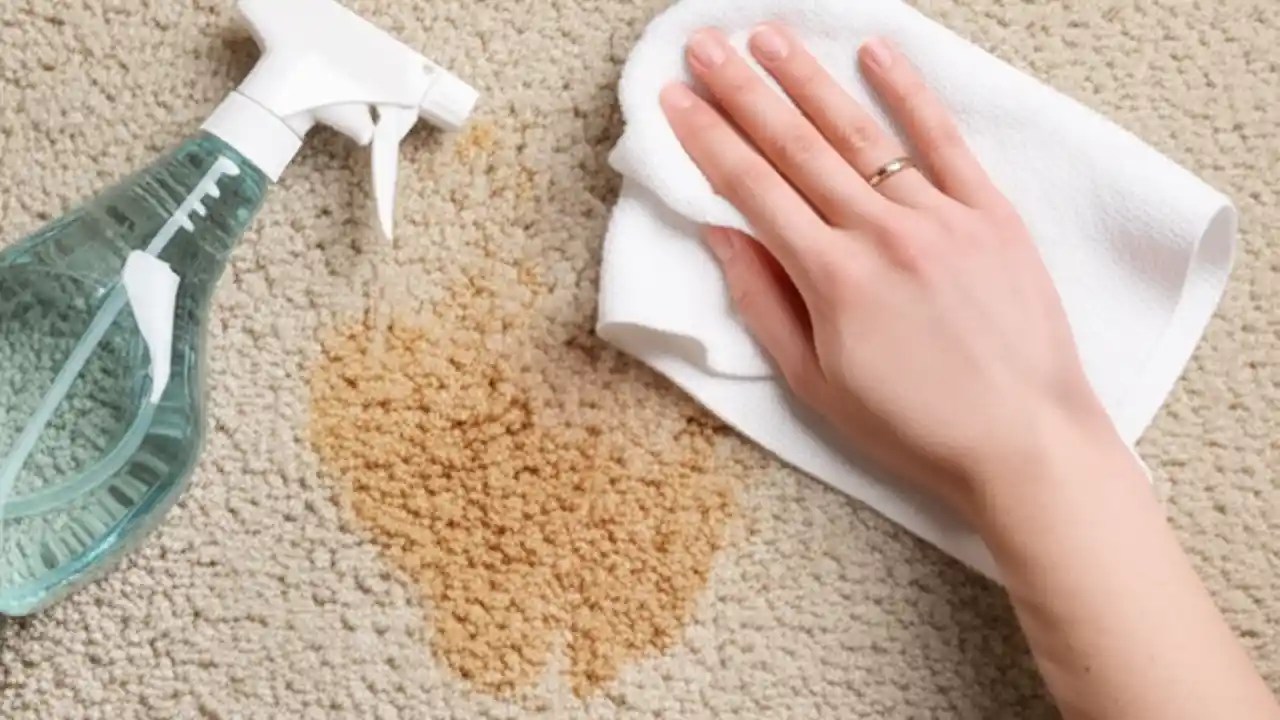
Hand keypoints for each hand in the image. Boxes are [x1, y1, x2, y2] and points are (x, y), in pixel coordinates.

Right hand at [659, 25, 1113, 518]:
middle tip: (704, 45)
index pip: (752, 190)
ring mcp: (939, 218)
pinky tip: (875, 52)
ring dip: (807, 79)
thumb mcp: (815, 384)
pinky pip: (944, 141)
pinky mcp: (991, 215)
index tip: (676, 98)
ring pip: (859, 134)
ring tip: (767, 36)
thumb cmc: (913, 426)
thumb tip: (722, 236)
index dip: (707, 138)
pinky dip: (909, 93)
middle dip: (742, 91)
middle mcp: (880, 235)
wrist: (1024, 442)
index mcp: (831, 280)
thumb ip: (764, 304)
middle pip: (795, 147)